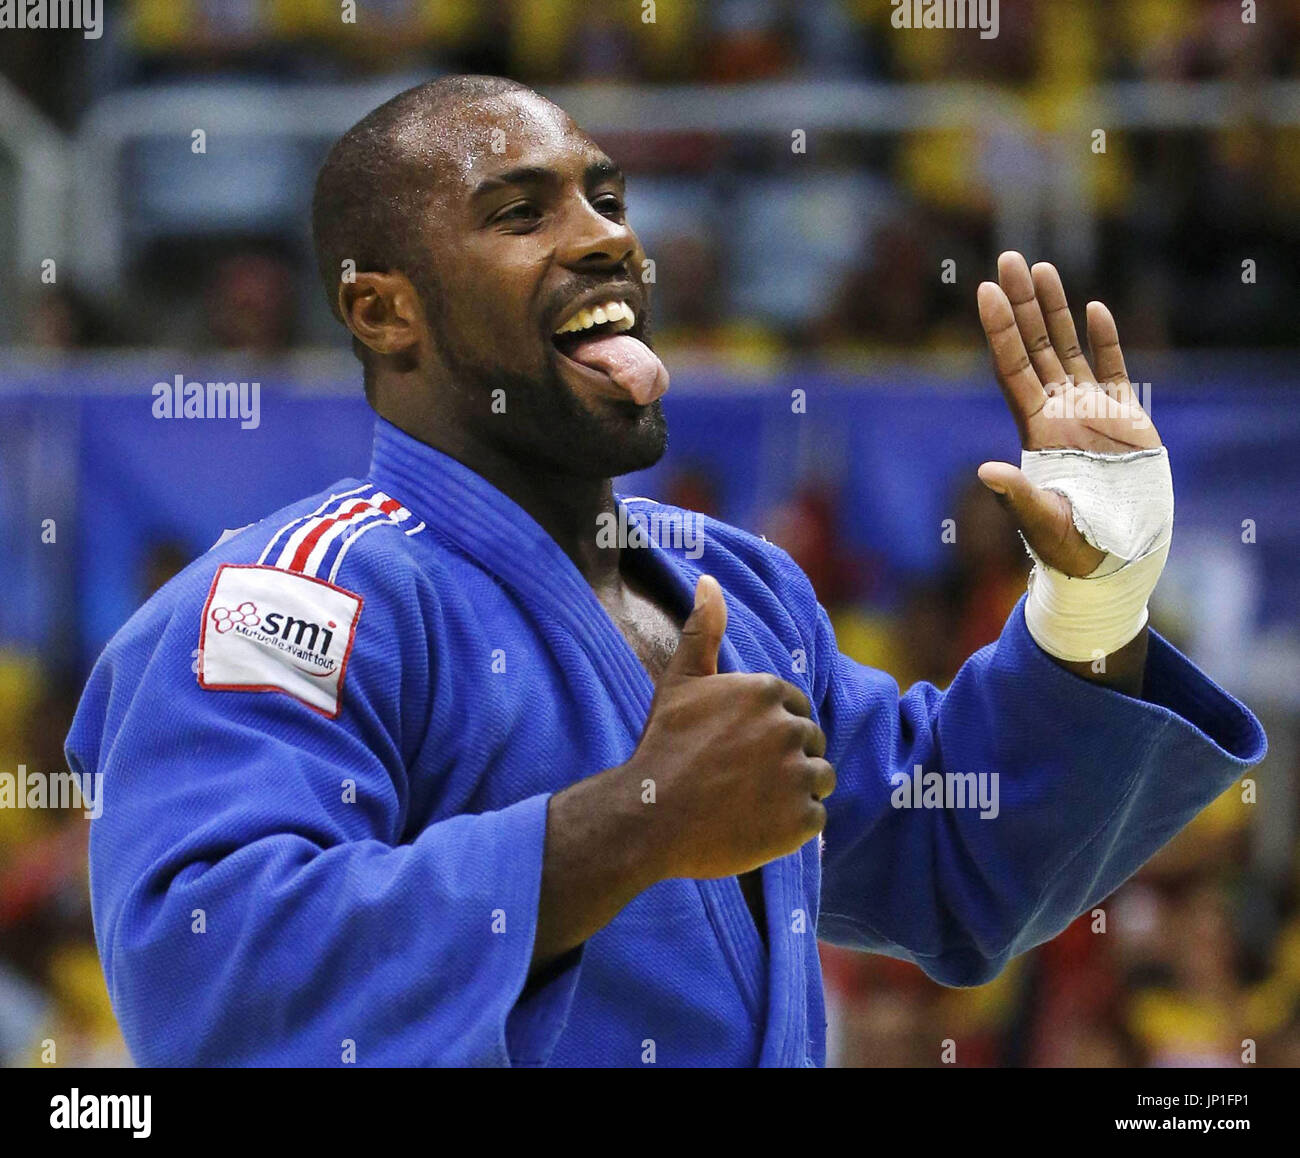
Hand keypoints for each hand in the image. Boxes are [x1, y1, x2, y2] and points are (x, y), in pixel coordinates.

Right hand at [623, 575, 834, 880]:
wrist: (649, 815)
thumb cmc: (663, 745)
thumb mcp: (681, 680)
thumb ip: (704, 629)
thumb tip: (710, 580)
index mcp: (768, 691)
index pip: (794, 709)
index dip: (768, 731)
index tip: (738, 749)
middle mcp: (790, 728)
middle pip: (810, 742)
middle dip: (785, 759)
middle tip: (742, 779)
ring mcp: (799, 776)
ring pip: (820, 779)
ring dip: (796, 790)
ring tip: (754, 802)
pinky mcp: (802, 820)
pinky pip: (817, 818)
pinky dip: (794, 825)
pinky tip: (759, 825)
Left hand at [976, 251, 1162, 577]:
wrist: (1116, 556)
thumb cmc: (1074, 547)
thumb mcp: (1044, 522)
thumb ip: (1018, 496)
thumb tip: (985, 473)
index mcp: (1035, 429)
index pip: (1011, 368)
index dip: (999, 330)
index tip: (985, 291)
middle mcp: (1057, 412)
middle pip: (1033, 345)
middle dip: (1022, 303)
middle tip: (1009, 258)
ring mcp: (1089, 411)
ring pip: (1067, 349)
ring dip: (1056, 310)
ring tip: (1042, 269)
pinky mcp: (1124, 418)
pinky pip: (1113, 369)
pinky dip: (1104, 340)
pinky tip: (1095, 309)